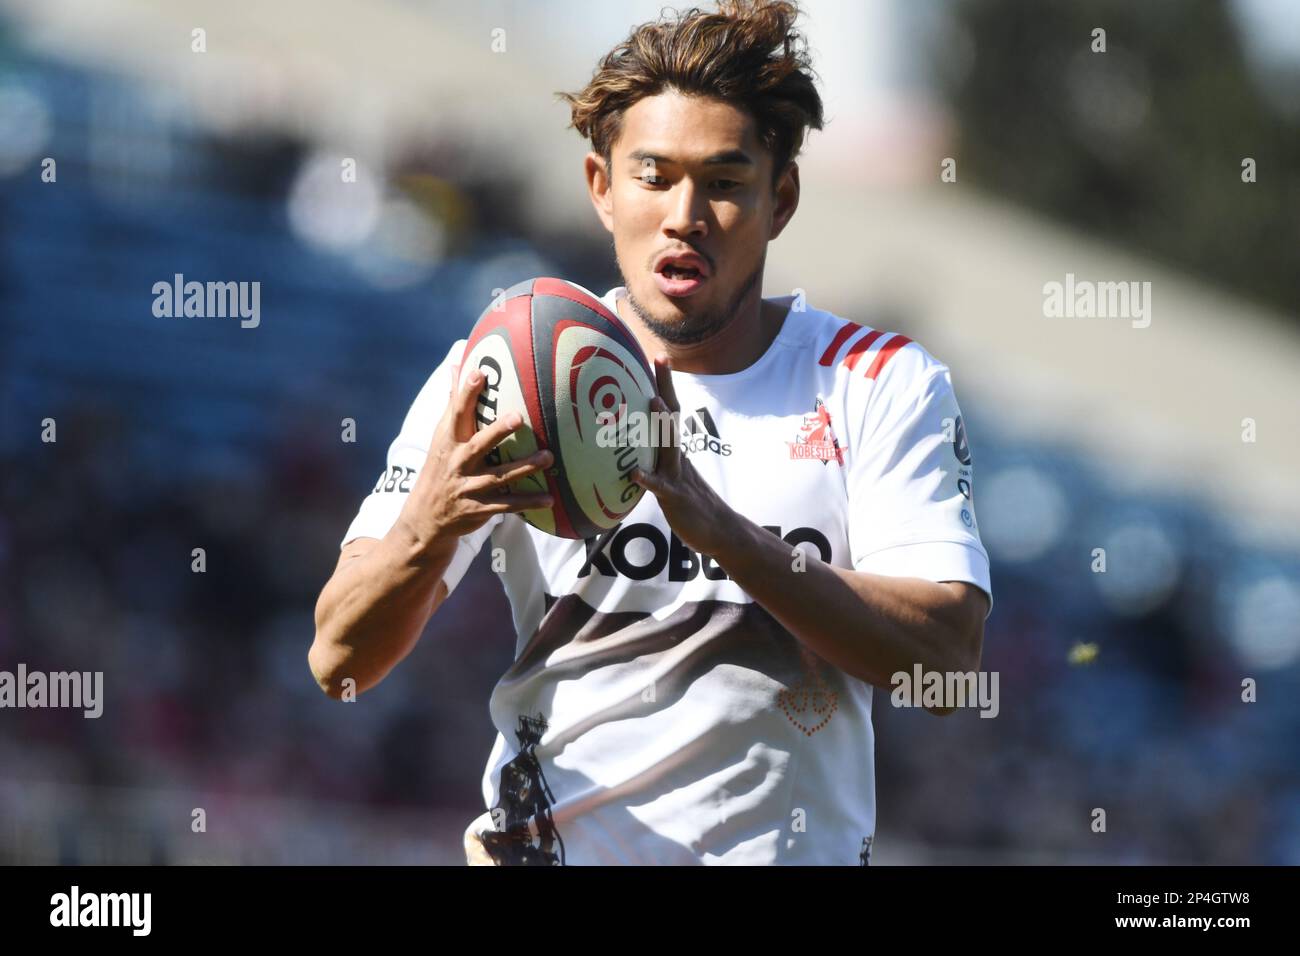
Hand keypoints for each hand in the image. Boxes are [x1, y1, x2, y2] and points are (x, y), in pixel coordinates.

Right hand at [398, 367, 553, 552]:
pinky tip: (550, 498)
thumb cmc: (440, 467)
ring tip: (548, 457)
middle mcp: (457, 463)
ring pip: (498, 477)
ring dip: (524, 468)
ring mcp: (467, 487)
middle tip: (519, 417)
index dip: (466, 393)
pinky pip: (506, 505)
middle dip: (497, 431)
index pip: (456, 413)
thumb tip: (457, 366)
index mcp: (448, 442)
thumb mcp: (441, 437)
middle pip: (478, 445)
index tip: (479, 372)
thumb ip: (453, 403)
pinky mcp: (478, 509)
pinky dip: (527, 502)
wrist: (424, 518)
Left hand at [630, 356, 732, 556]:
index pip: (670, 411)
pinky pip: (660, 486)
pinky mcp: (675, 498)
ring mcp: (678, 476)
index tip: (658, 357)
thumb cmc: (694, 505)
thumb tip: (641, 446)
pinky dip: (647, 478)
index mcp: (676, 451)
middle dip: (665, 388)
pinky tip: (634, 473)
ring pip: (669, 445)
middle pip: (671, 417)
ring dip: (660, 422)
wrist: (721, 532)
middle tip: (659, 359)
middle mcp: (678, 457)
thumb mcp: (676, 476)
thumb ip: (661, 460)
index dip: (664, 385)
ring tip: (650, 400)